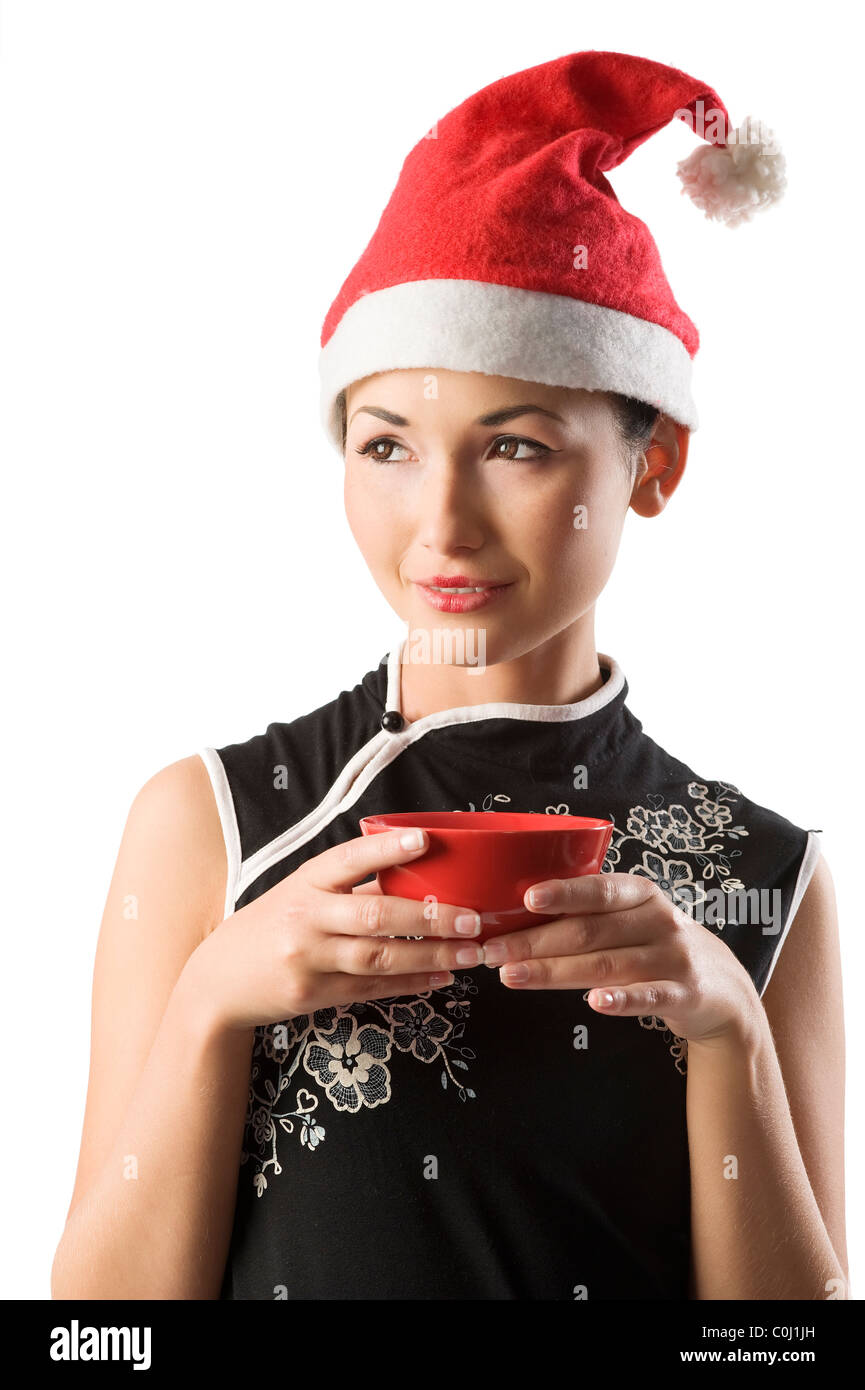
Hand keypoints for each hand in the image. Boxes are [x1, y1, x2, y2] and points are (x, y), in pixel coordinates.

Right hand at [184, 828, 485, 1030]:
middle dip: (429, 917)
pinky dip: (410, 984)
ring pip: (379, 957)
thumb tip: (413, 871)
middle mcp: (305, 918)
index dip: (387, 849)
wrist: (216, 983)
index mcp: (304, 882)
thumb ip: (349, 885)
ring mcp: (307, 959)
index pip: (348, 859)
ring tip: (469, 953)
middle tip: (471, 918)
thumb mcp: (299, 894)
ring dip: (430, 956)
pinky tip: (440, 978)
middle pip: (375, 915)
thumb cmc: (268, 928)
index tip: (425, 840)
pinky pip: (371, 989)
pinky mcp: (312, 995)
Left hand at [480, 872, 761, 1044]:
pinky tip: (594, 1003)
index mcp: (641, 894)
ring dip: (555, 971)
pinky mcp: (683, 993)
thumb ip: (589, 917)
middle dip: (535, 941)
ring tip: (513, 977)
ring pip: (607, 964)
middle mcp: (658, 920)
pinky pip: (648, 996)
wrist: (722, 989)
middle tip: (492, 952)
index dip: (564, 892)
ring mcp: (672, 957)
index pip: (599, 889)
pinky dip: (621, 1000)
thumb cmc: (656, 946)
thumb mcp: (632, 920)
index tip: (526, 899)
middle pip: (589, 931)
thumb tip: (516, 916)